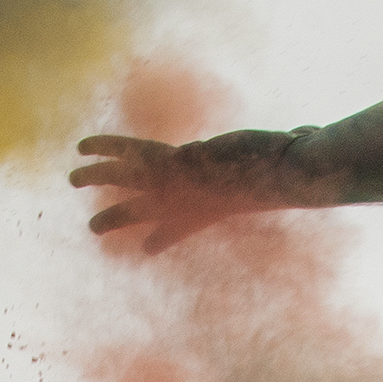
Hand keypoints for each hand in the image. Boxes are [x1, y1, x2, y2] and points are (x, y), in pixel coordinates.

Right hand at [70, 130, 332, 252]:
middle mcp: (190, 203)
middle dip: (119, 219)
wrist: (289, 176)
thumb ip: (293, 147)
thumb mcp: (286, 158)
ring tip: (70, 180)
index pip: (181, 228)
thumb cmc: (295, 170)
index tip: (147, 249)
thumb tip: (312, 131)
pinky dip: (105, 148)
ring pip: (129, 181)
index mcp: (212, 211)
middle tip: (93, 229)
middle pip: (146, 211)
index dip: (163, 238)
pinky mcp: (173, 165)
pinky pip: (131, 154)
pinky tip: (81, 146)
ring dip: (98, 178)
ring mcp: (180, 186)